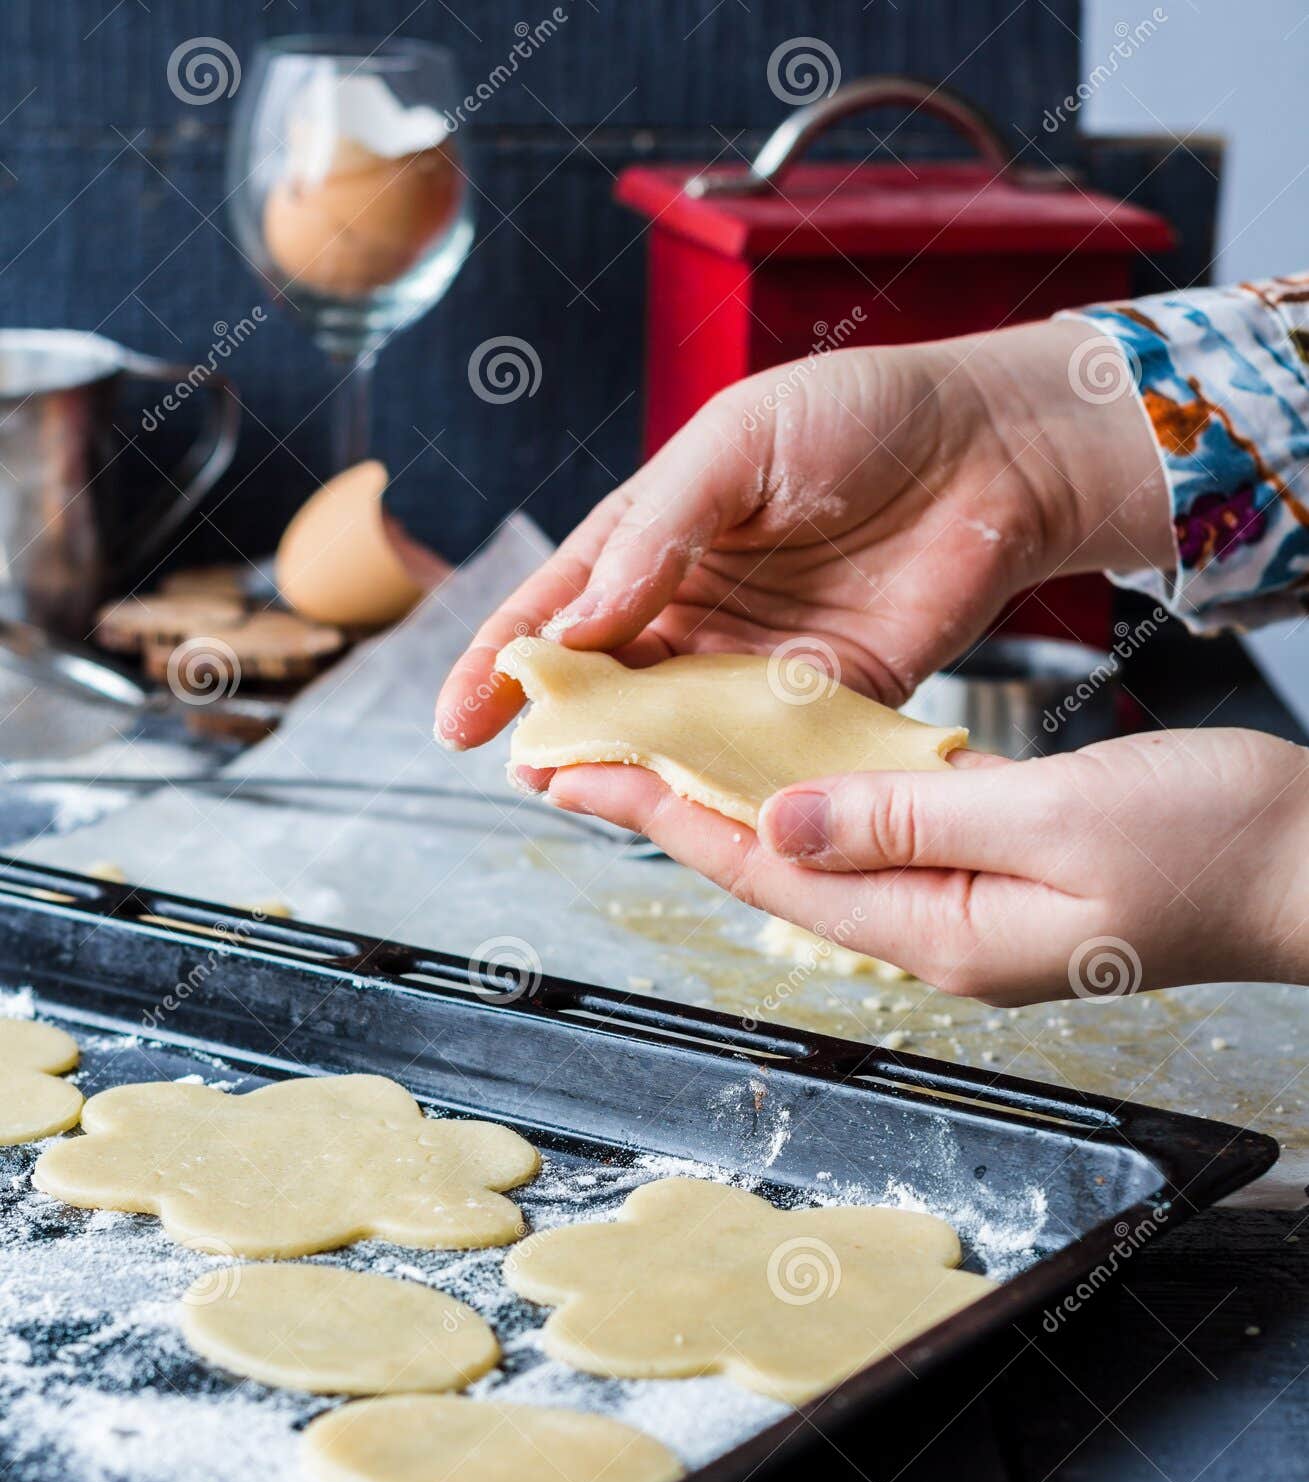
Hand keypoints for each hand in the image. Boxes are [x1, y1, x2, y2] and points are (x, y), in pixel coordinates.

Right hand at [436, 318, 1171, 748]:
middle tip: (526, 772)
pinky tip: (691, 799)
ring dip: (634, 762)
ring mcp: (755, 658)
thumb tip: (581, 620)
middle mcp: (694, 606)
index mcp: (655, 537)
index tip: (461, 717)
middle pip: (609, 682)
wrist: (990, 448)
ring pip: (675, 724)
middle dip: (563, 727)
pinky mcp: (825, 696)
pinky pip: (763, 744)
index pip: (562, 608)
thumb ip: (657, 533)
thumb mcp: (736, 445)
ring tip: (589, 795)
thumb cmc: (857, 417)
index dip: (506, 662)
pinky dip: (724, 773)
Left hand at [543, 729, 1308, 1003]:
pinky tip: (771, 754)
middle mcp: (928, 930)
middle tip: (580, 753)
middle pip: (768, 863)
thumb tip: (780, 815)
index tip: (578, 769)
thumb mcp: (1054, 818)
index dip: (665, 813)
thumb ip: (911, 816)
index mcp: (935, 929)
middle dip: (669, 807)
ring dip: (726, 797)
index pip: (764, 866)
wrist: (1308, 865)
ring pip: (811, 846)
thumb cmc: (1212, 845)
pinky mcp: (984, 873)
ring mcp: (955, 907)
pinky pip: (867, 831)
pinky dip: (807, 790)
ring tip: (647, 746)